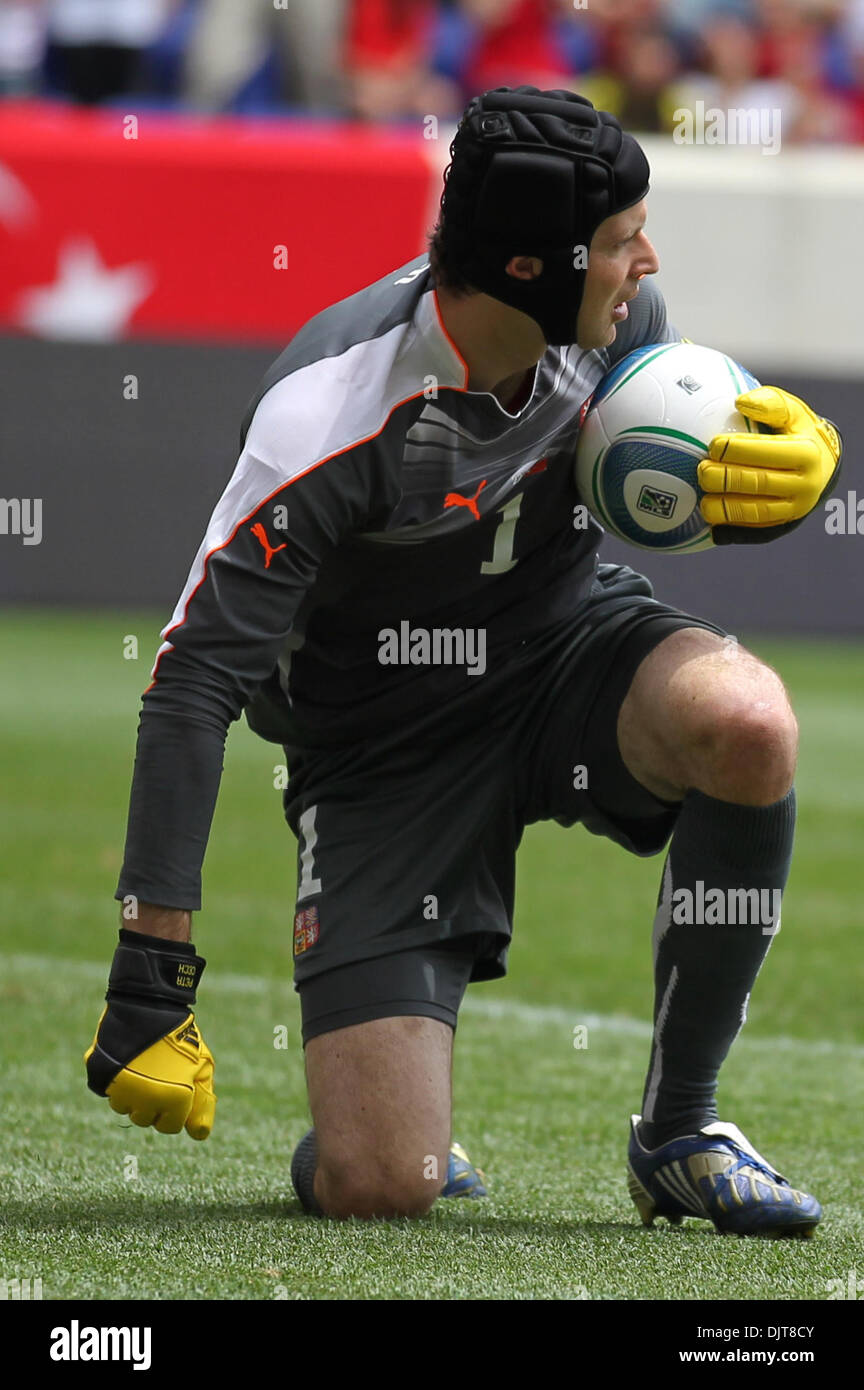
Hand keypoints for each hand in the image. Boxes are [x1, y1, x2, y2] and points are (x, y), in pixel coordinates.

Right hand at [86, 1006, 215, 1138]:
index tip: (176, 1086)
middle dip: (152, 1103)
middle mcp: (146, 1100)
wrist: (148, 1003)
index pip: (169, 1127)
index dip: (174, 1108)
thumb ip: (203, 1104)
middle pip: (144, 1120)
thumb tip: (199, 1135)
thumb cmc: (180, 1036)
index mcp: (174, 1100)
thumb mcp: (201, 1067)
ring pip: (123, 1107)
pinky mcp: (101, 1076)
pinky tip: (125, 1062)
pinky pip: (106, 1092)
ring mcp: (121, 1089)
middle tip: (158, 1074)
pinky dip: (113, 1082)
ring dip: (132, 1093)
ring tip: (142, 1065)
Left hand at [698, 386, 841, 544]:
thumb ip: (770, 403)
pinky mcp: (784, 526)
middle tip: (701, 470)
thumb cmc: (797, 432)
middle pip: (759, 483)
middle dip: (726, 479)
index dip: (738, 450)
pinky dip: (734, 532)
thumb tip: (740, 402)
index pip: (768, 452)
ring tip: (702, 502)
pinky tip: (713, 531)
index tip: (713, 445)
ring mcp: (795, 509)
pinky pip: (757, 532)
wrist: (822, 466)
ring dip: (725, 510)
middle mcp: (805, 484)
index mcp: (806, 454)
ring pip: (757, 513)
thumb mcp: (793, 411)